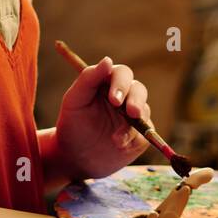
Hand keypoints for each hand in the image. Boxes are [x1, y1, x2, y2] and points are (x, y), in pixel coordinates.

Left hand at [54, 56, 151, 180]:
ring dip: (131, 125)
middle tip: (131, 113)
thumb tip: (108, 60)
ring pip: (144, 112)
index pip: (122, 74)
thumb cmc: (73, 124)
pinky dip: (133, 140)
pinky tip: (119, 146)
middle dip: (136, 101)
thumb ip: (88, 79)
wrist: (75, 157)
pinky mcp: (139, 135)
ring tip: (115, 140)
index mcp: (108, 83)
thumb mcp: (74, 101)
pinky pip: (145, 134)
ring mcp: (133, 116)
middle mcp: (124, 96)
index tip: (115, 99)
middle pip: (139, 90)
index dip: (121, 84)